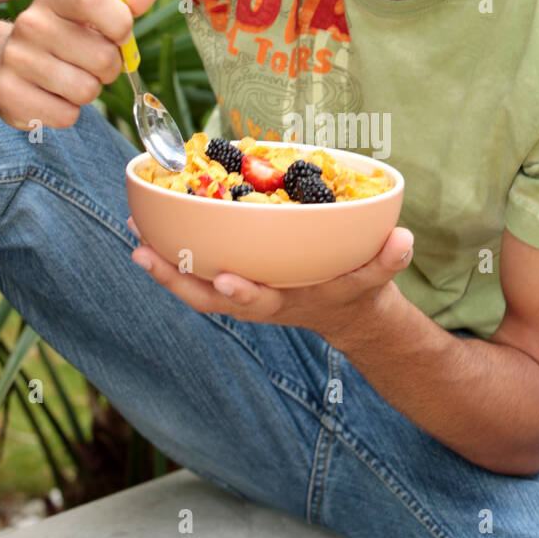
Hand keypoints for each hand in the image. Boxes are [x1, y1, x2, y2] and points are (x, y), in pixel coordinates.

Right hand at [0, 0, 167, 130]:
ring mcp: (16, 60)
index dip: (119, 22)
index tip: (121, 35)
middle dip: (110, 68)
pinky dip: (68, 112)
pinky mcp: (9, 95)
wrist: (4, 62)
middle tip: (93, 64)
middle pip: (102, 57)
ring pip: (86, 90)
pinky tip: (53, 96)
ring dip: (89, 91)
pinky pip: (66, 115)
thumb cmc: (65, 35)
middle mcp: (31, 24)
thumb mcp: (93, 12)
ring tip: (71, 79)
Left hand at [125, 215, 414, 343]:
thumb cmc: (356, 286)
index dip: (243, 292)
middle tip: (144, 255)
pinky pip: (196, 268)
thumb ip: (390, 259)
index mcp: (289, 301)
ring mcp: (241, 293)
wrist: (344, 311)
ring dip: (162, 265)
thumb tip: (404, 239)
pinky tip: (148, 226)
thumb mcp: (377, 275)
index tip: (225, 279)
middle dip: (176, 280)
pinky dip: (171, 251)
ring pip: (193, 285)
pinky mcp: (233, 277)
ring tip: (134, 239)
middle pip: (209, 298)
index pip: (262, 301)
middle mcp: (256, 301)